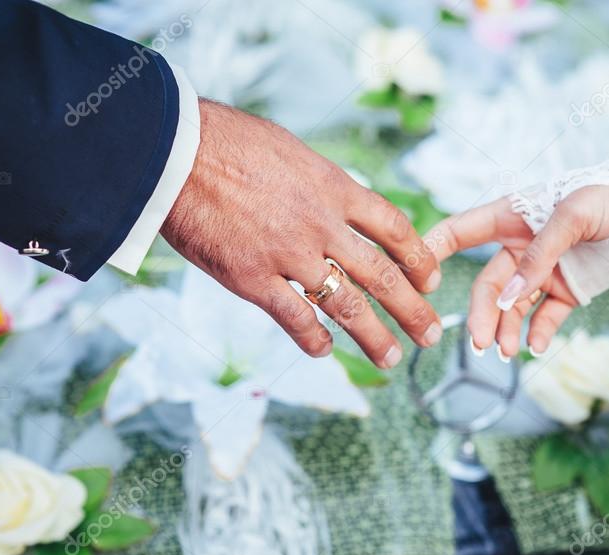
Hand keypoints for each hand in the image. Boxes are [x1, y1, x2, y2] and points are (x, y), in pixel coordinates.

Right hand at [163, 100, 441, 368]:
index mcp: (334, 188)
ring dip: (375, 337)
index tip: (431, 279)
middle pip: (382, 275)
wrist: (177, 153)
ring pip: (348, 306)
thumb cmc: (228, 142)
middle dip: (413, 310)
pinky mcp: (253, 279)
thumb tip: (336, 198)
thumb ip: (319, 183)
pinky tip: (324, 351)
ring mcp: (290, 255)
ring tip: (392, 357)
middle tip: (432, 333)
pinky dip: (314, 339)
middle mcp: (322, 225)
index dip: (419, 258)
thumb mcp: (291, 152)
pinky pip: (296, 318)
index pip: (393, 228)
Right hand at [424, 185, 608, 356]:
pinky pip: (545, 317)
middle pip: (487, 286)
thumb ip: (539, 257)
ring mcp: (542, 271)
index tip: (414, 277)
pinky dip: (538, 333)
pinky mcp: (567, 290)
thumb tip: (509, 299)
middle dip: (481, 315)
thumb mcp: (573, 216)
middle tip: (480, 343)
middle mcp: (520, 248)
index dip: (433, 251)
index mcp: (511, 218)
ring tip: (507, 353)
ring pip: (511, 307)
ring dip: (505, 330)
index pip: (460, 233)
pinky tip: (535, 348)